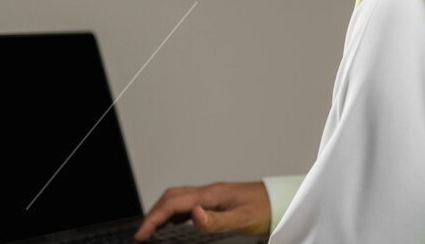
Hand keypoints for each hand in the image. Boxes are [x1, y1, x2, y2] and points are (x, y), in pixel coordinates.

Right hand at [134, 181, 270, 241]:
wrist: (283, 201)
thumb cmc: (266, 209)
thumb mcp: (242, 220)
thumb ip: (216, 220)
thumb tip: (193, 215)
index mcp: (212, 194)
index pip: (174, 204)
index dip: (154, 218)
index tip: (142, 234)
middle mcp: (210, 191)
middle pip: (171, 197)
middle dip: (153, 213)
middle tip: (142, 233)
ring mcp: (213, 194)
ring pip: (178, 198)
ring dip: (162, 211)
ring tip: (151, 228)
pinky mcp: (218, 199)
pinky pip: (189, 202)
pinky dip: (175, 211)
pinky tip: (176, 221)